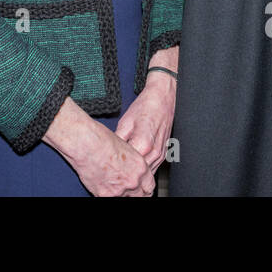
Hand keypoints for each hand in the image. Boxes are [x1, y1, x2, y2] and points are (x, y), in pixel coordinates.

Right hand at [44, 97, 154, 195]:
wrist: (86, 143)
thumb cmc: (101, 139)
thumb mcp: (124, 148)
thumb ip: (130, 163)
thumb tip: (127, 168)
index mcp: (140, 167)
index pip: (149, 186)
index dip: (144, 188)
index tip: (140, 188)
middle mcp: (133, 181)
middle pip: (140, 196)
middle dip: (135, 194)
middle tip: (126, 188)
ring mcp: (120, 190)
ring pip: (124, 199)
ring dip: (120, 194)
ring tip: (110, 184)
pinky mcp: (104, 195)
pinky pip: (107, 198)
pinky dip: (104, 194)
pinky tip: (100, 184)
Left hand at [115, 47, 178, 172]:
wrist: (163, 98)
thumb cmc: (145, 107)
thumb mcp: (125, 122)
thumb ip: (118, 140)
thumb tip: (108, 152)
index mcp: (143, 144)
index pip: (126, 165)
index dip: (115, 167)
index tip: (107, 168)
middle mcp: (154, 152)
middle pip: (137, 172)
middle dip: (125, 173)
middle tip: (112, 174)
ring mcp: (161, 154)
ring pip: (146, 173)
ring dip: (135, 174)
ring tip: (122, 174)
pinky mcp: (163, 153)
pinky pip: (152, 167)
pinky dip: (143, 170)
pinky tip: (134, 168)